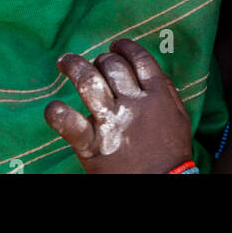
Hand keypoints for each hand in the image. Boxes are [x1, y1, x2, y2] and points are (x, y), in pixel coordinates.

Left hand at [44, 38, 193, 174]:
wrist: (163, 186)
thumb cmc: (171, 153)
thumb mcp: (178, 116)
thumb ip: (165, 90)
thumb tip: (148, 70)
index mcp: (157, 96)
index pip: (139, 58)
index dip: (124, 47)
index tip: (116, 46)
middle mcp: (133, 105)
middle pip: (112, 66)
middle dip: (102, 59)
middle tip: (96, 64)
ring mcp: (112, 124)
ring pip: (88, 82)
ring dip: (74, 66)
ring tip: (64, 61)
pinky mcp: (93, 146)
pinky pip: (69, 124)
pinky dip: (57, 114)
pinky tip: (53, 107)